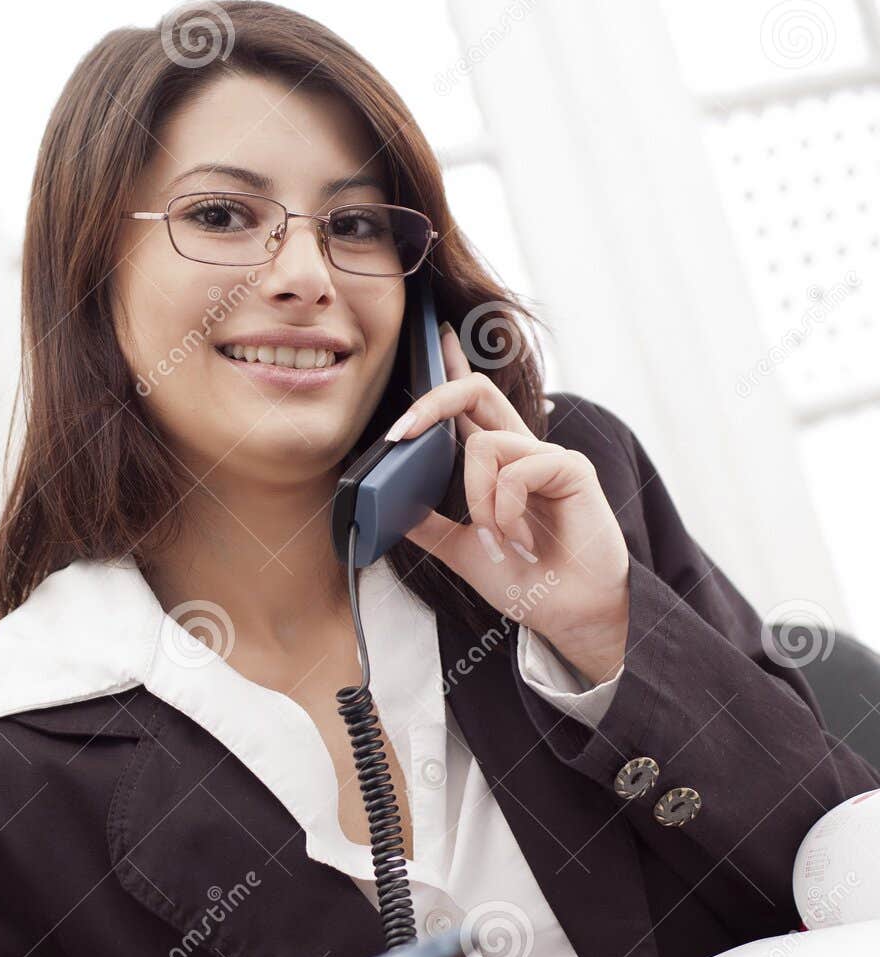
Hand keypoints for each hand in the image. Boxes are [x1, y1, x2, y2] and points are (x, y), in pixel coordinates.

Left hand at [386, 324, 629, 683]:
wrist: (570, 616)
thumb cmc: (529, 581)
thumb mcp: (462, 551)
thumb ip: (429, 524)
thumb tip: (385, 505)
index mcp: (498, 464)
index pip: (470, 404)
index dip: (452, 366)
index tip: (434, 339)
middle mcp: (522, 452)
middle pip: (475, 392)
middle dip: (434, 398)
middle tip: (402, 432)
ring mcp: (548, 458)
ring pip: (486, 444)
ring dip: (476, 497)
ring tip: (495, 536)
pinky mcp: (571, 470)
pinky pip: (517, 469)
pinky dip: (505, 510)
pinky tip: (521, 539)